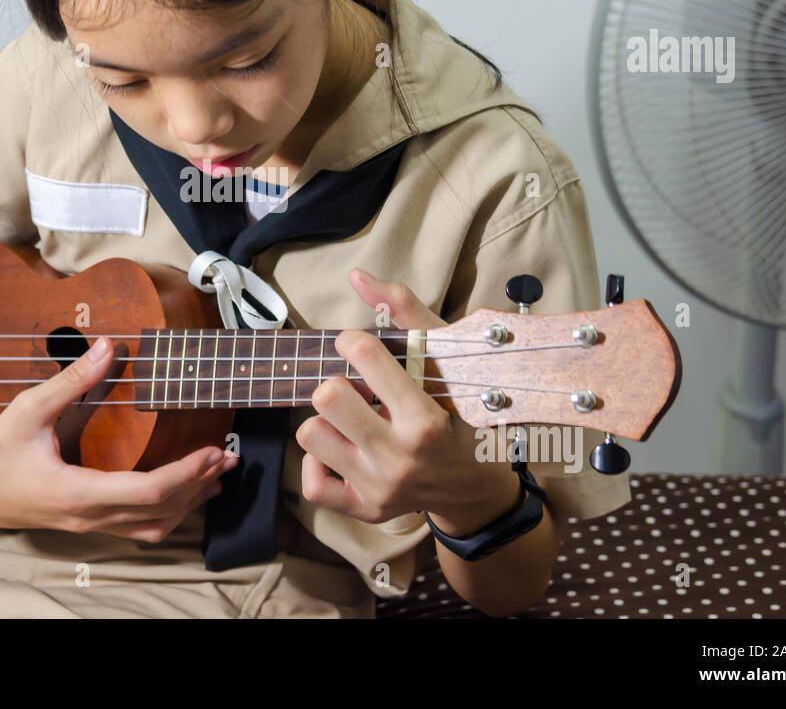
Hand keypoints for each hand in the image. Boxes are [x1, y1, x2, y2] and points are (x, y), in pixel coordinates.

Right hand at [0, 337, 237, 540]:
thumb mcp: (29, 409)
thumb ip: (71, 380)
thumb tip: (108, 346)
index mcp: (76, 492)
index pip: (147, 490)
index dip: (185, 473)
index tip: (213, 452)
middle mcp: (88, 517)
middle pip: (160, 511)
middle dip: (199, 484)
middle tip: (229, 458)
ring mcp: (89, 526)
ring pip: (153, 527)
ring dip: (188, 503)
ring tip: (217, 477)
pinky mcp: (89, 524)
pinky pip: (138, 528)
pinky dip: (168, 513)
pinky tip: (184, 494)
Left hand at [295, 269, 519, 533]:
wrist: (474, 487)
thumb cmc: (460, 413)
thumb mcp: (446, 360)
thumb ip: (406, 313)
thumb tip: (357, 276)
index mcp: (424, 418)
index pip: (365, 357)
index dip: (354, 342)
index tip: (357, 347)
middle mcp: (399, 456)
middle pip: (328, 397)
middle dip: (336, 384)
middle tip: (354, 389)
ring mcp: (378, 486)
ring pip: (310, 435)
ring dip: (324, 422)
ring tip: (349, 420)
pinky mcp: (364, 508)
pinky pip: (313, 484)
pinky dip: (317, 463)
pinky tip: (338, 449)